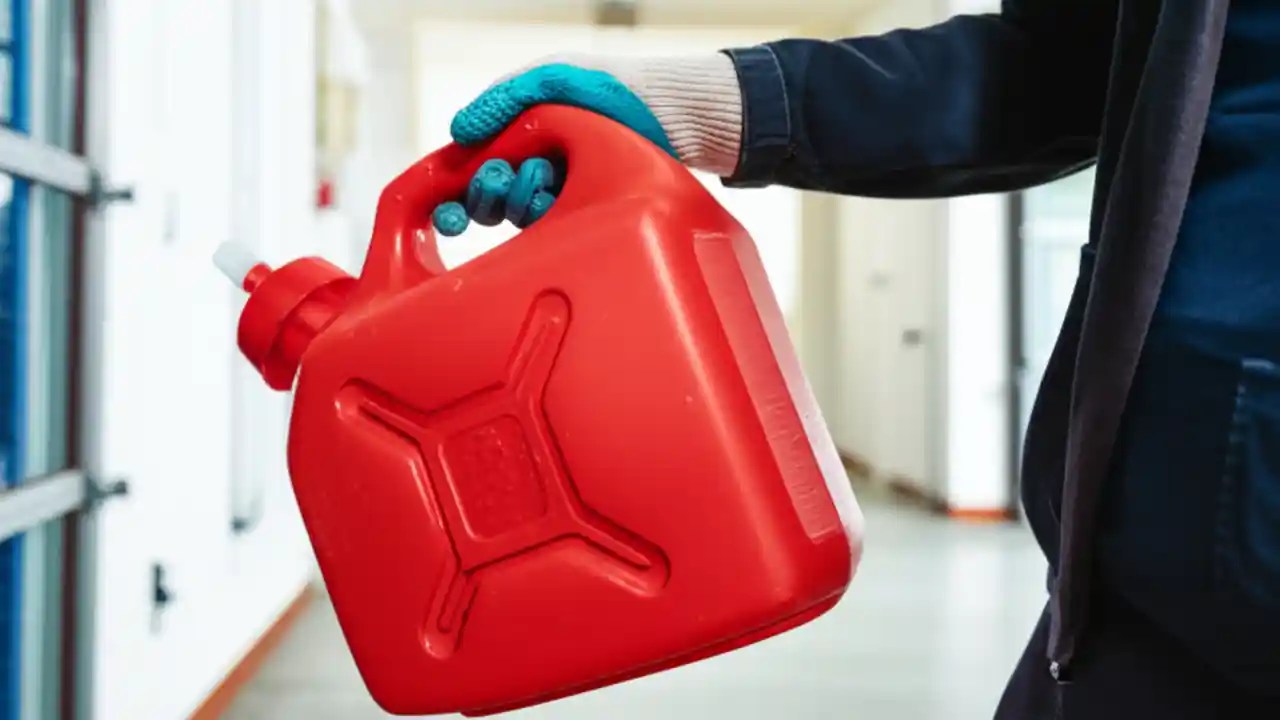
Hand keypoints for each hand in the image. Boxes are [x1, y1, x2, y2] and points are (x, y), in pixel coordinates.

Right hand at [432, 56, 675, 236]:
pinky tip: (555, 191)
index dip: (450, 192)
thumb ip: (501, 102)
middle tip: (496, 179)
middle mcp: (529, 168)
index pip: (468, 169)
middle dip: (483, 195)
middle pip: (484, 202)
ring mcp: (553, 193)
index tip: (443, 211)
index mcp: (514, 139)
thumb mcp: (546, 84)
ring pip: (513, 214)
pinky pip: (545, 223)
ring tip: (539, 173)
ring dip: (517, 197)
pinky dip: (543, 208)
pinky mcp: (577, 212)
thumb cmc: (602, 90)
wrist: (656, 113)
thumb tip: (459, 132)